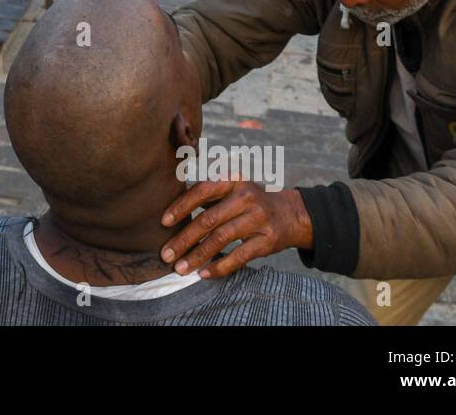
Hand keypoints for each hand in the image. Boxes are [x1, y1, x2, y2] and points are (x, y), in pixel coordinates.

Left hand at [159, 181, 312, 278]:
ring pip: (220, 239)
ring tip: (180, 268)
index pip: (202, 190)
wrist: (292, 215)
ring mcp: (258, 219)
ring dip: (197, 256)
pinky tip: (203, 274)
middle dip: (184, 239)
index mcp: (233, 181)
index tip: (163, 222)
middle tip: (166, 254)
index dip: (181, 206)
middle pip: (208, 219)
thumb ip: (209, 197)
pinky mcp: (267, 241)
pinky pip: (238, 256)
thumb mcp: (233, 190)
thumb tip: (172, 211)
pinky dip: (219, 267)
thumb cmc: (251, 203)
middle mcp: (246, 198)